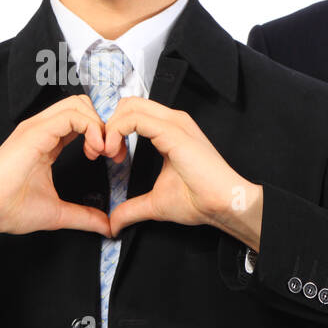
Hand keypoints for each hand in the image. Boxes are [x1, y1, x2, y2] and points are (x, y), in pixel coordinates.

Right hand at [0, 95, 113, 251]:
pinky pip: (71, 115)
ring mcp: (37, 127)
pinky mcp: (35, 132)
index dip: (102, 133)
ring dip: (98, 124)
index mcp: (45, 141)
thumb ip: (84, 216)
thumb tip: (106, 226)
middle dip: (104, 124)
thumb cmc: (8, 208)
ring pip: (78, 104)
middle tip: (110, 152)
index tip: (111, 158)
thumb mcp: (57, 213)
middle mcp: (41, 129)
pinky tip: (94, 150)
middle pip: (82, 104)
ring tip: (102, 151)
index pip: (81, 120)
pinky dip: (90, 127)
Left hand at [102, 97, 262, 249]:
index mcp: (170, 130)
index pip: (133, 113)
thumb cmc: (200, 200)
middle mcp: (172, 121)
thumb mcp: (155, 202)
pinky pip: (134, 118)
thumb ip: (131, 208)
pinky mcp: (172, 131)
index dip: (114, 130)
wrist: (223, 203)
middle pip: (128, 104)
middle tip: (104, 152)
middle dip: (109, 124)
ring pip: (129, 106)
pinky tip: (114, 153)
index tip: (109, 156)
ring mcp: (174, 123)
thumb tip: (114, 223)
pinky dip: (116, 131)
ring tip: (108, 153)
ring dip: (110, 128)